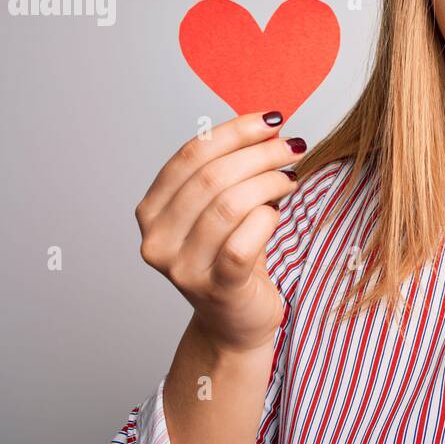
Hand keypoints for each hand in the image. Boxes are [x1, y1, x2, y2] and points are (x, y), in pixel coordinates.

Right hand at [135, 111, 306, 353]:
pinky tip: (279, 212)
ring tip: (291, 177)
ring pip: (230, 205)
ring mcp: (182, 268)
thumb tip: (267, 126)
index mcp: (152, 210)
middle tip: (292, 147)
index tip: (271, 120)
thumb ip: (229, 172)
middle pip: (212, 177)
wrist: (235, 323)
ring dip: (269, 182)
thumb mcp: (219, 210)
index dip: (234, 131)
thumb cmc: (231, 258)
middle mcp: (157, 239)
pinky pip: (244, 243)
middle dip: (259, 154)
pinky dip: (267, 219)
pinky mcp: (216, 289)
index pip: (191, 155)